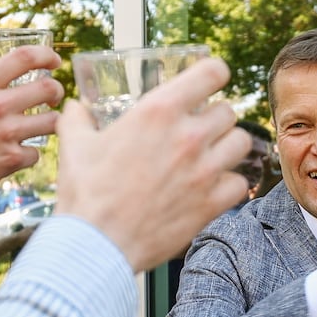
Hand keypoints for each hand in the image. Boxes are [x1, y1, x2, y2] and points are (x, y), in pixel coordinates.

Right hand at [0, 44, 65, 197]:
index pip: (23, 57)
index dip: (45, 54)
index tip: (53, 60)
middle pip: (48, 87)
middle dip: (56, 89)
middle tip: (53, 95)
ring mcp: (7, 133)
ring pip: (53, 121)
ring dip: (52, 121)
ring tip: (45, 123)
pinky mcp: (11, 159)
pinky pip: (36, 152)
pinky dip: (29, 153)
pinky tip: (18, 153)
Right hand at [52, 59, 250, 270]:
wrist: (97, 243)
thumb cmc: (85, 193)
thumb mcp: (74, 145)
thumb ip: (78, 118)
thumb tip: (74, 107)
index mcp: (158, 111)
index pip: (212, 72)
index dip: (214, 73)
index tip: (211, 80)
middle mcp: (188, 136)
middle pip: (228, 111)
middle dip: (215, 117)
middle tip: (200, 128)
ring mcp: (204, 171)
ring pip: (242, 143)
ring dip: (228, 146)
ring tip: (212, 154)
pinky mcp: (212, 203)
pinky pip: (240, 183)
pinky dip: (230, 185)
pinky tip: (213, 187)